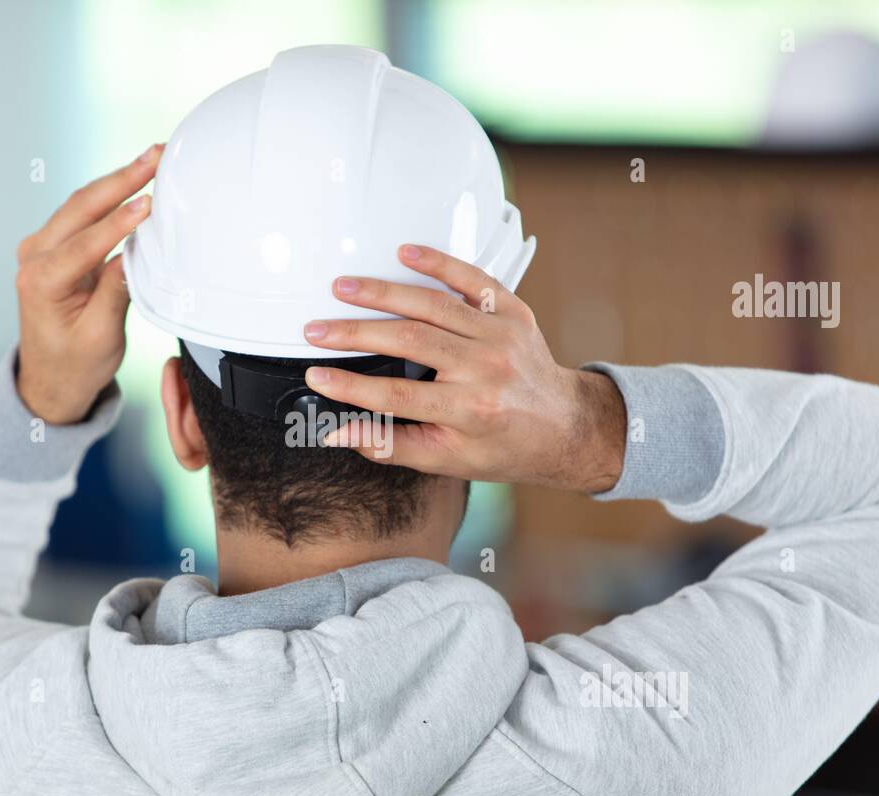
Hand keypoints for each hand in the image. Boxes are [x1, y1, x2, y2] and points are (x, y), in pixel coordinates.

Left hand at [13, 144, 161, 423]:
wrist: (50, 379)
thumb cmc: (74, 365)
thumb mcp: (101, 336)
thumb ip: (115, 291)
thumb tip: (135, 252)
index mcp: (42, 283)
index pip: (87, 242)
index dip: (121, 220)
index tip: (150, 201)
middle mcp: (34, 258)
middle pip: (81, 207)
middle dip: (121, 179)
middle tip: (156, 155)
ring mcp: (41, 249)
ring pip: (81, 203)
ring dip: (117, 180)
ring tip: (152, 158)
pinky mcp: (54, 247)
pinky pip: (83, 213)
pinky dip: (110, 195)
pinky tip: (134, 181)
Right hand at [302, 244, 625, 492]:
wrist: (563, 427)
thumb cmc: (502, 445)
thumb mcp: (445, 458)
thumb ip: (389, 445)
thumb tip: (338, 432)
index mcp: (470, 411)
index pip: (397, 396)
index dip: (351, 386)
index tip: (316, 375)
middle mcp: (487, 369)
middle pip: (409, 342)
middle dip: (355, 333)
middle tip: (315, 329)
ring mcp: (502, 336)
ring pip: (433, 305)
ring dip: (382, 293)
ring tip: (343, 288)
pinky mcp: (512, 312)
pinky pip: (472, 279)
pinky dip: (438, 262)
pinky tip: (404, 252)